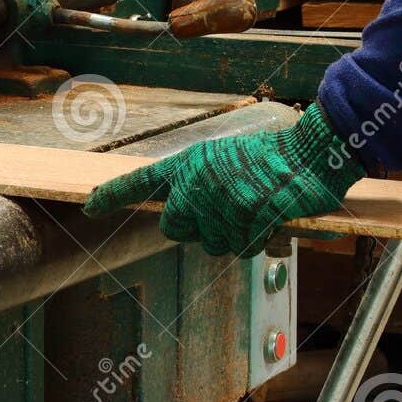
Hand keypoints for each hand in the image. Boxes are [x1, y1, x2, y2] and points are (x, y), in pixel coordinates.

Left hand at [82, 104, 364, 257]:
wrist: (312, 153)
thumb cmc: (273, 158)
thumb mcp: (226, 160)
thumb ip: (199, 183)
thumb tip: (182, 216)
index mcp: (191, 163)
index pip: (142, 181)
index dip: (113, 195)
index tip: (90, 204)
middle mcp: (198, 184)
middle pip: (176, 228)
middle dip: (197, 228)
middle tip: (226, 211)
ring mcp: (220, 204)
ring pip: (211, 243)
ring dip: (231, 236)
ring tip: (254, 209)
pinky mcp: (244, 221)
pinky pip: (241, 248)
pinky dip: (255, 241)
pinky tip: (268, 217)